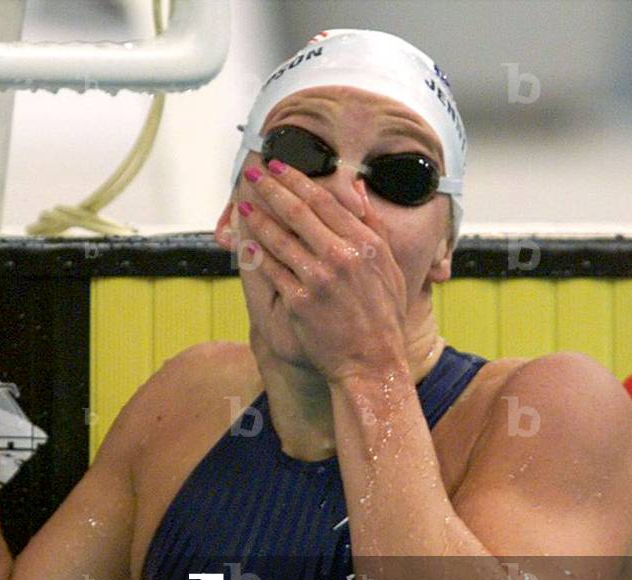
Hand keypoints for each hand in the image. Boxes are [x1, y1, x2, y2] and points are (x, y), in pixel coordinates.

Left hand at [235, 162, 407, 382]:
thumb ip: (371, 223)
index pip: (325, 201)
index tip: (279, 166)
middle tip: (252, 174)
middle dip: (271, 189)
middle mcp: (342, 257)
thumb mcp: (388, 266)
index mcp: (365, 244)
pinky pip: (272, 271)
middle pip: (298, 213)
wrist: (372, 362)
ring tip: (243, 206)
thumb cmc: (382, 316)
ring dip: (258, 219)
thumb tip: (354, 186)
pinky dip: (256, 255)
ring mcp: (319, 279)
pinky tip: (246, 243)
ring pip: (280, 240)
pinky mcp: (300, 302)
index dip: (297, 180)